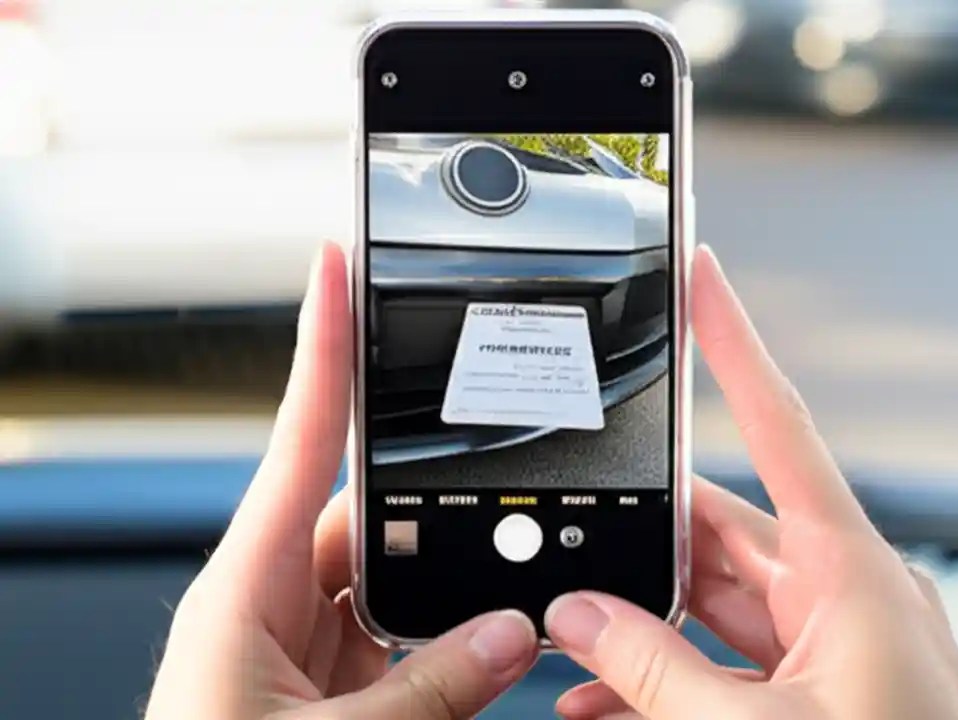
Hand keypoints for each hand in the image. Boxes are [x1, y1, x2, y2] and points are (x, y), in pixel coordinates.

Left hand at [145, 243, 537, 719]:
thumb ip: (425, 692)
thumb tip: (508, 633)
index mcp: (244, 590)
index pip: (300, 442)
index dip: (324, 347)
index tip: (340, 268)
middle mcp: (275, 606)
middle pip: (373, 518)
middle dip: (440, 515)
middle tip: (505, 508)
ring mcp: (308, 649)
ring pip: (401, 587)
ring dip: (455, 600)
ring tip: (507, 611)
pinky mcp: (336, 690)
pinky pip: (406, 643)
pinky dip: (452, 650)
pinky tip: (489, 657)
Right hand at [545, 245, 957, 719]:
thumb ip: (652, 671)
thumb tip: (576, 617)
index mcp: (852, 573)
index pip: (782, 426)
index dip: (735, 342)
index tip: (702, 275)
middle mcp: (843, 595)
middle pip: (721, 534)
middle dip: (639, 545)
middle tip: (565, 551)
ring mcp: (830, 648)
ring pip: (713, 608)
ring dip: (641, 630)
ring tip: (565, 652)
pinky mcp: (817, 695)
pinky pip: (726, 664)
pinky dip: (667, 681)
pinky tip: (601, 707)